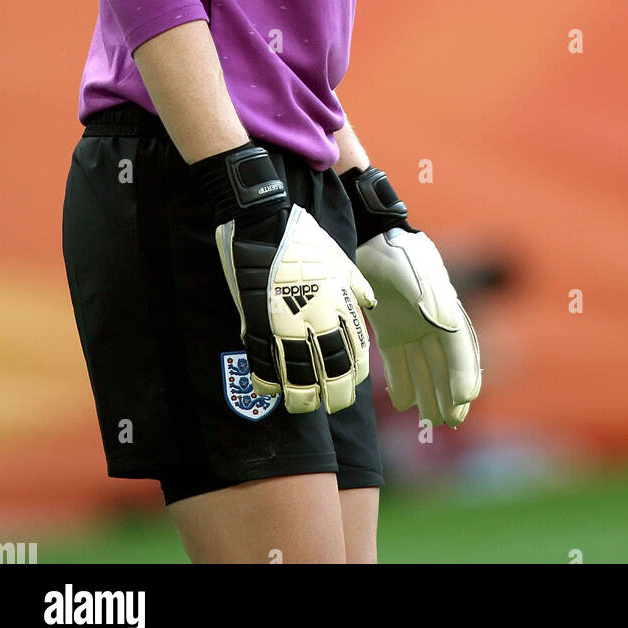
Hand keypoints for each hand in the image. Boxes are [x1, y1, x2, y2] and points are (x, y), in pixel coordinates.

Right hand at [193, 142, 376, 414]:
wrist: (265, 221)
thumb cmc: (304, 238)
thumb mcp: (341, 259)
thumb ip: (356, 286)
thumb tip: (370, 304)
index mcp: (338, 306)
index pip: (354, 355)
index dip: (354, 376)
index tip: (350, 383)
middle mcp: (315, 321)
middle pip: (330, 372)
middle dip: (333, 395)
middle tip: (330, 403)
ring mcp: (285, 325)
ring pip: (297, 377)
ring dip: (300, 397)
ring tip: (301, 405)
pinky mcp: (257, 323)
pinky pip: (263, 364)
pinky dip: (267, 381)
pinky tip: (270, 390)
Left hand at [337, 164, 480, 426]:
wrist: (368, 239)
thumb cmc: (395, 252)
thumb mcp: (413, 269)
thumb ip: (428, 295)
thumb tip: (443, 325)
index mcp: (446, 307)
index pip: (460, 346)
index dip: (464, 372)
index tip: (465, 398)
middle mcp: (433, 322)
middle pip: (447, 363)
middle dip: (452, 392)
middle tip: (453, 421)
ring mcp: (413, 328)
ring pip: (426, 368)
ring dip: (432, 393)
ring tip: (433, 421)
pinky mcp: (392, 331)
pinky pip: (401, 363)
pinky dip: (405, 382)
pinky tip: (406, 404)